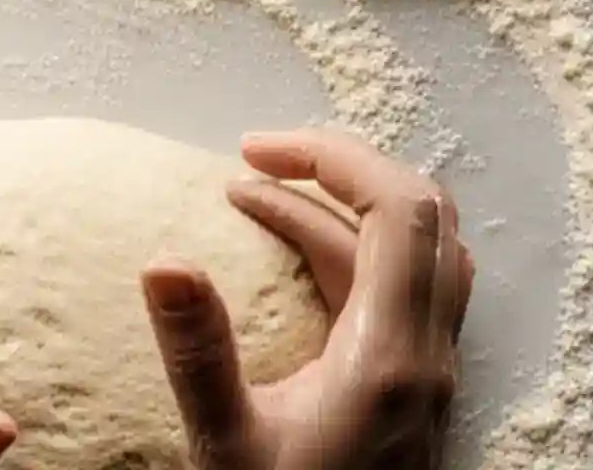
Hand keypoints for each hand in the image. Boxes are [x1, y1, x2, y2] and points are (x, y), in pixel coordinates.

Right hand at [141, 128, 473, 469]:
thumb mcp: (226, 446)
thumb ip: (199, 353)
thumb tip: (163, 262)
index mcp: (390, 356)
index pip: (398, 208)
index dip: (331, 157)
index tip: (252, 152)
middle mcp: (427, 353)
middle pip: (420, 214)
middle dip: (338, 169)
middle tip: (254, 163)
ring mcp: (428, 369)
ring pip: (414, 249)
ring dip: (341, 210)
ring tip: (256, 201)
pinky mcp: (412, 385)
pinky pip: (400, 286)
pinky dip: (349, 251)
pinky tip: (286, 262)